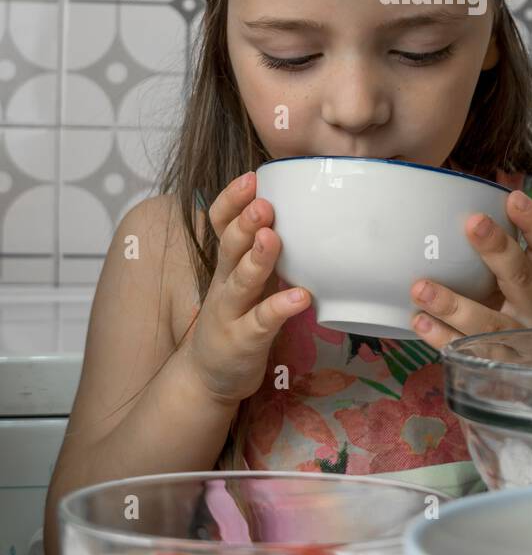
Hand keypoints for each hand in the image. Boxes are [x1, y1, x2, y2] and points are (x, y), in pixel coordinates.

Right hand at [182, 171, 310, 407]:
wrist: (207, 376)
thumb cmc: (236, 317)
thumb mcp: (241, 278)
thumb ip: (258, 248)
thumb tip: (293, 209)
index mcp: (226, 263)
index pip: (220, 224)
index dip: (232, 201)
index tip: (251, 177)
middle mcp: (225, 282)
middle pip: (229, 247)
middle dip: (244, 222)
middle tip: (263, 202)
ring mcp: (231, 312)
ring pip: (241, 282)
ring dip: (257, 259)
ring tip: (272, 237)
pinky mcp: (244, 341)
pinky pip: (262, 322)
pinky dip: (280, 308)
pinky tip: (301, 297)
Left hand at [409, 190, 531, 350]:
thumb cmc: (525, 315)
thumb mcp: (527, 284)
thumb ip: (503, 253)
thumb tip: (473, 206)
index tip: (514, 197)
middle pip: (521, 277)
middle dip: (498, 249)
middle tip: (473, 223)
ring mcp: (517, 341)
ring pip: (488, 322)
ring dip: (453, 304)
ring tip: (420, 287)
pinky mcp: (495, 364)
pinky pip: (466, 351)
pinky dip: (441, 336)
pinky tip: (419, 321)